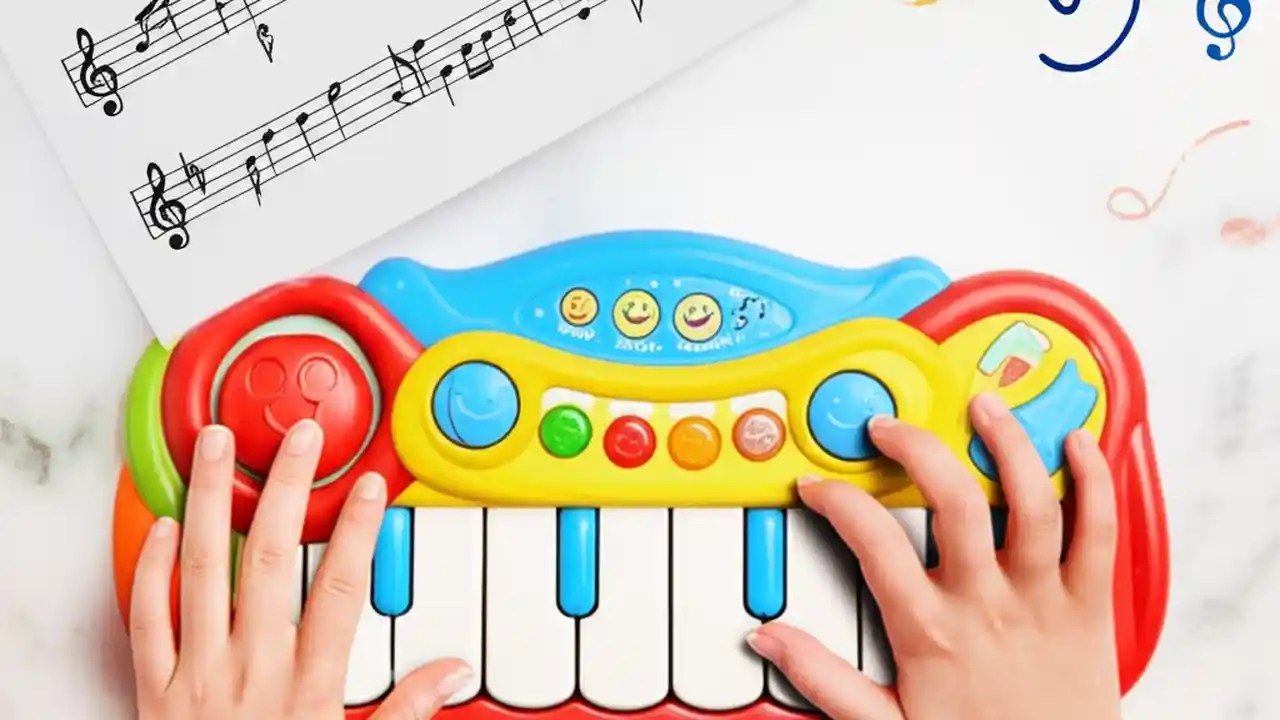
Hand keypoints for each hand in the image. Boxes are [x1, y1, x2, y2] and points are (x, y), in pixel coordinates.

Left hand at [129, 420, 470, 718]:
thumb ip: (404, 713)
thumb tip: (449, 671)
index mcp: (307, 687)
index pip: (342, 591)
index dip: (359, 531)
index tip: (368, 487)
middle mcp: (251, 669)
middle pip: (272, 559)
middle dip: (287, 488)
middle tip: (299, 439)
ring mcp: (196, 674)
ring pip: (202, 569)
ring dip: (209, 501)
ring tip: (215, 446)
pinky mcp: (152, 690)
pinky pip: (146, 619)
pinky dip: (149, 568)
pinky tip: (160, 524)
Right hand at [748, 393, 1121, 719]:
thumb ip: (823, 677)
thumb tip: (769, 640)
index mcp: (931, 629)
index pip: (872, 541)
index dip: (837, 500)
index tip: (820, 486)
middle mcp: (987, 603)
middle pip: (952, 500)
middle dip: (916, 446)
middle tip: (891, 427)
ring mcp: (1041, 598)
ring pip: (1031, 501)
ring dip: (1008, 443)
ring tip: (983, 407)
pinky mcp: (1090, 603)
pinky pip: (1099, 530)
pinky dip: (1095, 481)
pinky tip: (1079, 445)